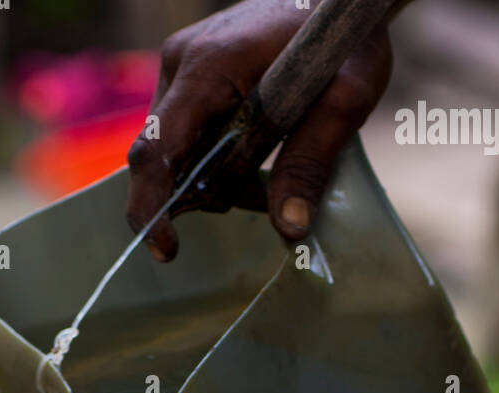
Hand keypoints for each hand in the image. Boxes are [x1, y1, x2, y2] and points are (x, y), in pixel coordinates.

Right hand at [126, 0, 393, 260]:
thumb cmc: (343, 36)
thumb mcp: (344, 99)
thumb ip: (311, 163)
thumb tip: (289, 228)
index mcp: (209, 65)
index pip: (158, 147)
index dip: (153, 205)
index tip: (166, 250)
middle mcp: (180, 63)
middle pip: (158, 155)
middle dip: (195, 196)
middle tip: (254, 201)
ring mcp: (181, 67)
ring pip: (172, 152)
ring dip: (212, 182)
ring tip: (265, 182)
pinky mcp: (189, 77)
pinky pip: (185, 138)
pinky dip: (214, 165)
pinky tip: (254, 164)